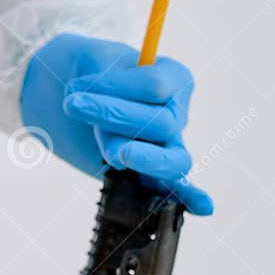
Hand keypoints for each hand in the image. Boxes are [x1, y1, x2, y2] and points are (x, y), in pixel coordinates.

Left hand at [20, 33, 212, 214]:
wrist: (82, 95)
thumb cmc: (93, 73)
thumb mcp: (93, 67)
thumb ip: (104, 96)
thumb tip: (117, 149)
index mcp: (172, 77)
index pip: (155, 86)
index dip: (116, 86)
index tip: (76, 87)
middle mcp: (176, 113)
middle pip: (160, 124)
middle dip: (114, 115)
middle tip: (71, 104)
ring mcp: (169, 146)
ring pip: (167, 159)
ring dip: (136, 156)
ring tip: (112, 152)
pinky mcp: (154, 172)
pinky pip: (178, 187)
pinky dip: (191, 196)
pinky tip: (203, 207)